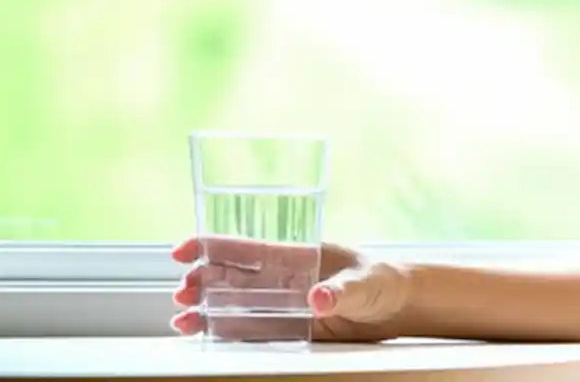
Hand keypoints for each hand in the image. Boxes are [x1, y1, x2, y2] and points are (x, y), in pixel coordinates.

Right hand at [170, 237, 412, 341]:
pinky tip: (203, 333)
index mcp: (296, 255)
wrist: (398, 307)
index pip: (247, 248)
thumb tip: (317, 298)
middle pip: (231, 277)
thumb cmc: (384, 281)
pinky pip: (251, 329)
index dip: (212, 246)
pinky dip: (225, 331)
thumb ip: (342, 291)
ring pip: (234, 304)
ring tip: (182, 319)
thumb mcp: (365, 282)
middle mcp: (283, 278)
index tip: (183, 250)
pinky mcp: (289, 328)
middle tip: (182, 292)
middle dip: (202, 281)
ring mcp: (283, 303)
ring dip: (206, 309)